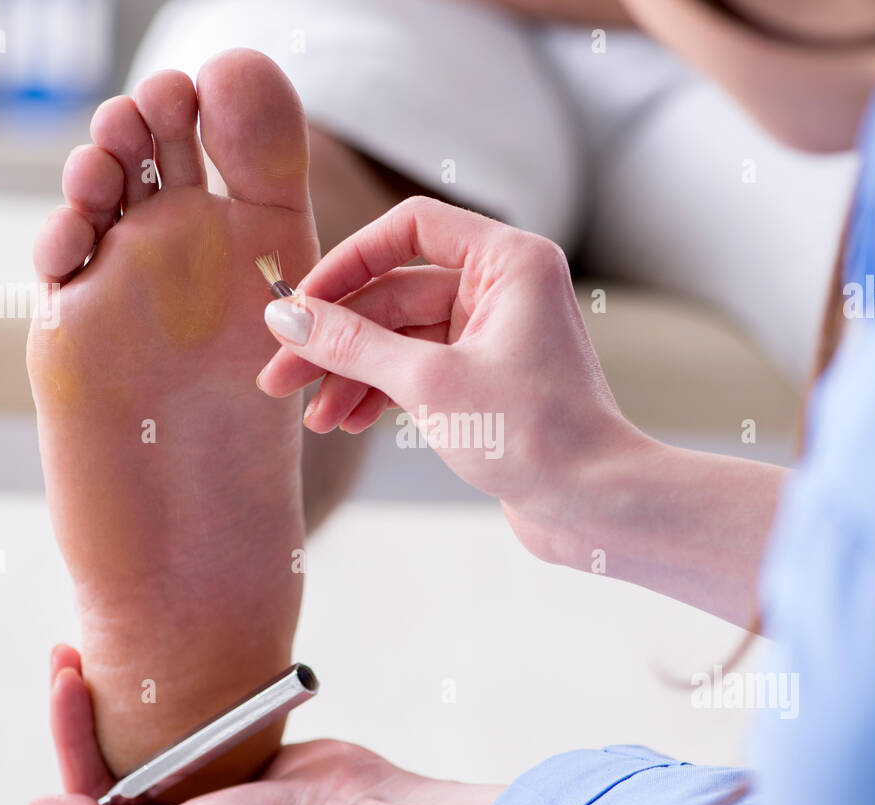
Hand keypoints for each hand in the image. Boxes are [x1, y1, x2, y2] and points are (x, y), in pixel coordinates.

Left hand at [27, 645, 501, 804]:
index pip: (89, 776)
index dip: (69, 729)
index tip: (66, 682)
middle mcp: (175, 802)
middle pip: (115, 742)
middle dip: (89, 698)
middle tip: (72, 653)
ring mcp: (209, 768)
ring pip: (155, 720)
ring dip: (134, 684)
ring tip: (109, 643)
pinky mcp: (244, 740)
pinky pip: (203, 706)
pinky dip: (185, 683)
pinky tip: (167, 657)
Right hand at [256, 196, 643, 558]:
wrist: (595, 506)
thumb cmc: (534, 436)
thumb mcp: (428, 384)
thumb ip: (352, 345)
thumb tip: (286, 317)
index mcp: (509, 262)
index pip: (410, 228)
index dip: (348, 262)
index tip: (301, 305)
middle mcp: (504, 288)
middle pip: (396, 291)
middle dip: (337, 338)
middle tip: (279, 376)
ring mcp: (495, 334)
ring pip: (402, 337)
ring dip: (353, 374)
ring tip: (314, 420)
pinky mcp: (486, 378)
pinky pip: (419, 369)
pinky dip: (382, 393)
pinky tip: (347, 424)